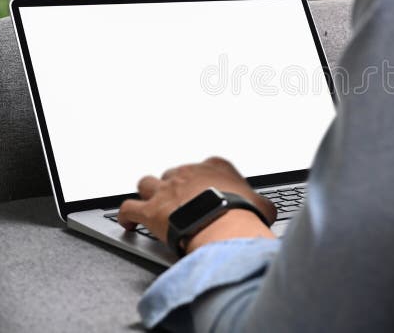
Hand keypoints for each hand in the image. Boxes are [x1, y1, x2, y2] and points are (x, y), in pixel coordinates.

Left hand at [117, 157, 276, 253]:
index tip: (205, 191)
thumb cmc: (244, 215)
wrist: (225, 226)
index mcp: (215, 167)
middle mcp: (188, 173)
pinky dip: (126, 215)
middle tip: (179, 203)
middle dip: (175, 187)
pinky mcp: (150, 210)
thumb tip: (267, 212)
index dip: (203, 181)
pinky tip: (128, 223)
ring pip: (147, 183)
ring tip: (150, 204)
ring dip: (148, 193)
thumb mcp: (263, 206)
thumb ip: (262, 204)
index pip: (205, 168)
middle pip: (174, 174)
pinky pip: (128, 208)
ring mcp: (167, 190)